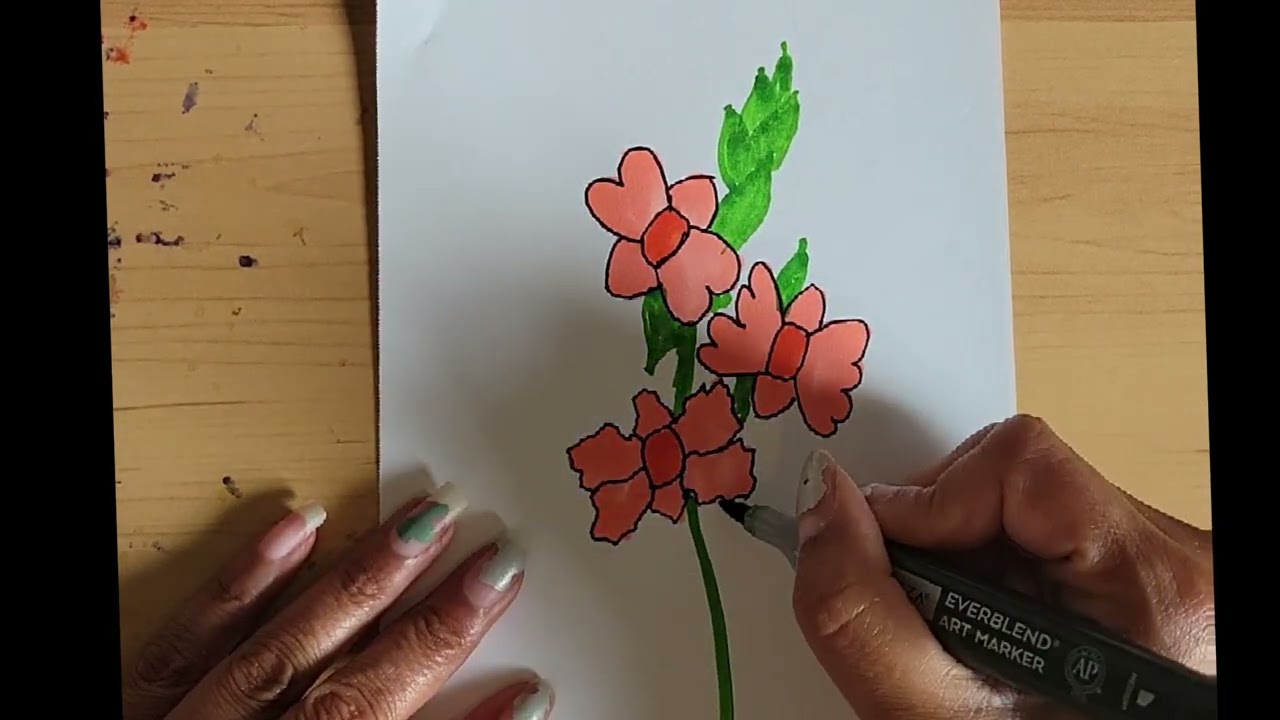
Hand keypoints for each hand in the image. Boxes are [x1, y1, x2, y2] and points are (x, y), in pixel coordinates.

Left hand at [122, 486, 553, 719]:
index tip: (532, 692)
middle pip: (349, 700)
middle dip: (430, 632)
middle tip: (498, 564)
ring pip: (277, 652)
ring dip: (356, 585)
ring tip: (421, 523)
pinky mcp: (132, 712)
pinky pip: (183, 643)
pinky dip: (240, 584)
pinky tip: (296, 525)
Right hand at [790, 414, 1213, 719]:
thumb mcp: (936, 718)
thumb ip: (864, 613)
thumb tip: (822, 501)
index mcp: (1155, 587)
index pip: (1022, 463)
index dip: (930, 500)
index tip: (886, 558)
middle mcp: (1176, 561)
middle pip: (1018, 472)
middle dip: (939, 532)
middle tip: (923, 613)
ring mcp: (1163, 568)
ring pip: (1025, 499)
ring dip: (960, 554)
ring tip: (960, 632)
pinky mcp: (1144, 576)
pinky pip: (1045, 530)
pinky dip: (989, 570)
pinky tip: (986, 628)